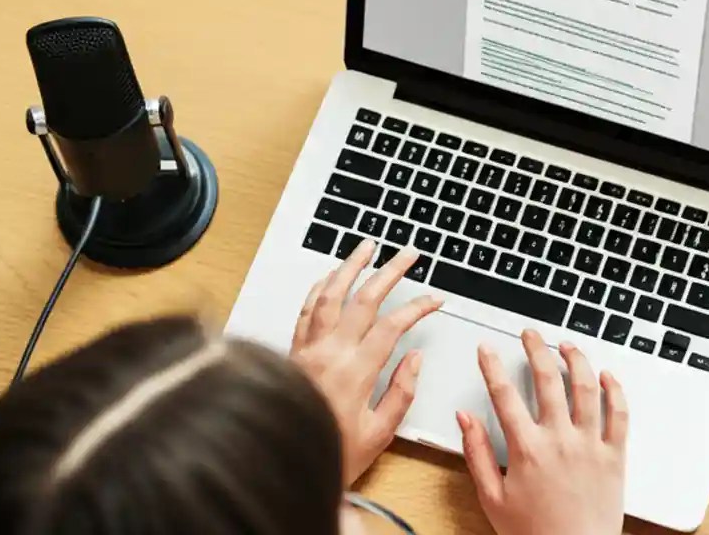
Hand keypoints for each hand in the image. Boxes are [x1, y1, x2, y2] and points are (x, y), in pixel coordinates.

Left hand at [291, 241, 442, 485]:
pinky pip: (306, 310)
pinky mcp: (293, 352)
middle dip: (390, 271)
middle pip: (364, 299)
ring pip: (330, 294)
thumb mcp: (377, 434)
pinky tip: (330, 277)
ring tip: (367, 247)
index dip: (417, 308)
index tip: (435, 300)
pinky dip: (320, 287)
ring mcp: (308, 349)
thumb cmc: (326, 454)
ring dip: (351, 266)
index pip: (392, 326)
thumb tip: (414, 361)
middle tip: (408, 254)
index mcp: (355, 372)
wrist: (273, 460)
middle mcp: (330, 353)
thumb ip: (401, 394)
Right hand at [458, 330, 628, 534]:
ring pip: (586, 387)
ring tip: (566, 344)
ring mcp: (591, 445)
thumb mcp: (492, 499)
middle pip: (547, 379)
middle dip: (535, 349)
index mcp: (527, 449)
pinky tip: (606, 375)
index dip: (491, 367)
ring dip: (576, 359)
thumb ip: (477, 454)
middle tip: (529, 335)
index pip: (504, 395)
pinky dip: (615, 389)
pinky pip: (619, 413)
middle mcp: (561, 440)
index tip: (486, 350)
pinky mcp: (615, 455)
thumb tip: (465, 419)